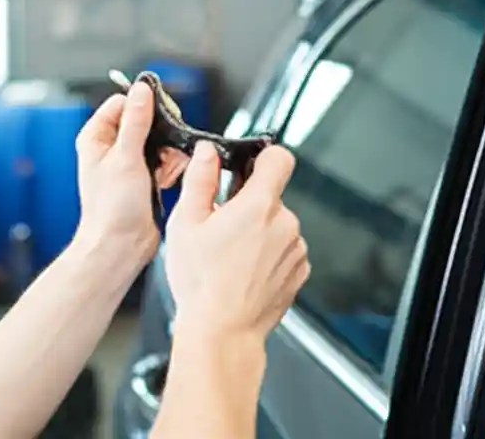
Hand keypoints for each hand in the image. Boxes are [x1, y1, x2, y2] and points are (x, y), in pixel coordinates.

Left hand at [74, 82, 189, 264]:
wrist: (120, 246)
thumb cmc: (111, 210)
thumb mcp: (125, 157)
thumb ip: (136, 121)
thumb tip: (141, 90)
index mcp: (97, 137)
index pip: (123, 102)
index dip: (144, 104)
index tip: (161, 113)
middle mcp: (111, 148)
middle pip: (145, 120)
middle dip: (162, 134)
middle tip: (165, 148)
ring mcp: (128, 163)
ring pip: (159, 141)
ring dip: (169, 154)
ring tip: (164, 171)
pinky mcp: (144, 177)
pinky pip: (165, 161)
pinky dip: (171, 168)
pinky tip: (167, 181)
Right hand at [164, 142, 308, 339]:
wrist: (222, 332)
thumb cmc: (201, 284)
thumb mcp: (185, 224)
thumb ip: (200, 179)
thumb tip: (208, 152)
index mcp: (259, 206)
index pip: (279, 158)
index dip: (262, 157)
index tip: (247, 168)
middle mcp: (285, 224)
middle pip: (271, 196)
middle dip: (249, 204)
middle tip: (221, 227)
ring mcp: (296, 250)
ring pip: (277, 225)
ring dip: (259, 232)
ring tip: (230, 256)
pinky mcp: (299, 272)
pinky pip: (285, 250)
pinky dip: (268, 255)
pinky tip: (244, 272)